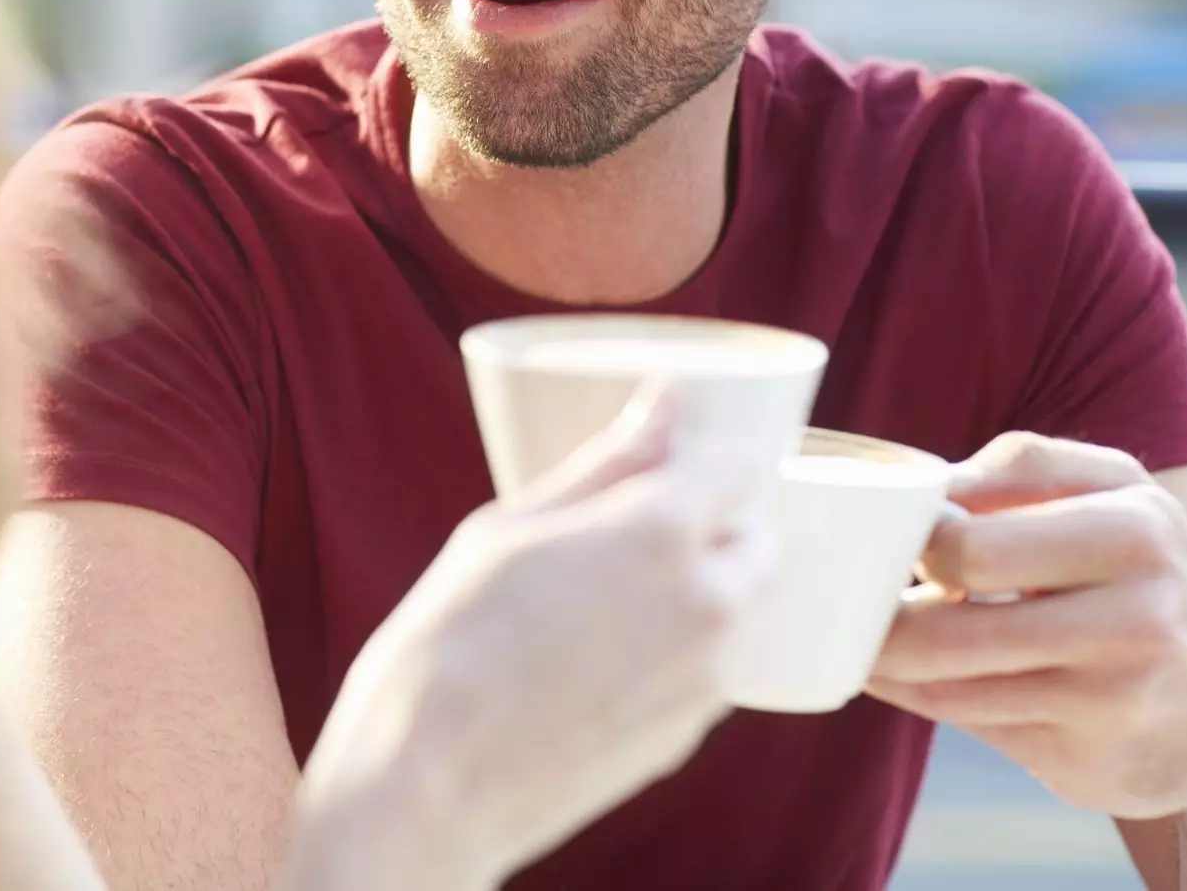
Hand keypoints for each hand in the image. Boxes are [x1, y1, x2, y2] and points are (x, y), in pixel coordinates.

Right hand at [289, 384, 771, 888]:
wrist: (430, 782)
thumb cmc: (451, 636)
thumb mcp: (509, 526)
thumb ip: (603, 465)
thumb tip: (667, 403)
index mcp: (662, 533)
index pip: (739, 467)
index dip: (704, 457)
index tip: (666, 459)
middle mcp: (708, 604)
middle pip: (756, 542)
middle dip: (714, 526)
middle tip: (634, 530)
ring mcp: (706, 680)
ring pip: (735, 611)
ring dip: (697, 591)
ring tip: (604, 600)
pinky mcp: (689, 736)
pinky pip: (705, 670)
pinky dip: (674, 652)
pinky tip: (596, 659)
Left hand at [867, 432, 1186, 819]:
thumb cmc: (1146, 571)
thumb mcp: (1113, 491)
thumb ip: (1019, 469)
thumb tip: (924, 492)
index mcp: (1134, 533)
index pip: (968, 544)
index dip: (907, 544)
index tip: (887, 538)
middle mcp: (1135, 622)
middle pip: (947, 628)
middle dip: (883, 614)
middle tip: (857, 593)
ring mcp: (1112, 703)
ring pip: (946, 685)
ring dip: (884, 658)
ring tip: (864, 629)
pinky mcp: (1087, 763)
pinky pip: (966, 723)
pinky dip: (917, 695)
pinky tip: (904, 672)